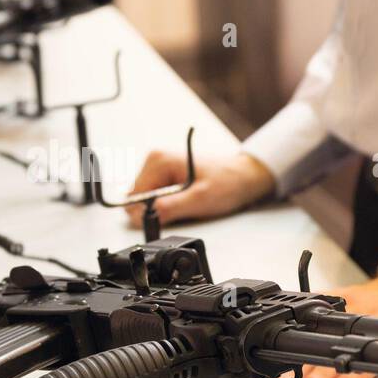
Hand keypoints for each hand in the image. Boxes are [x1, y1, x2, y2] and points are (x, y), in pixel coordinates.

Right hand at [124, 151, 274, 227]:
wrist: (244, 176)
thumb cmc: (228, 182)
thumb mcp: (199, 200)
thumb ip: (169, 209)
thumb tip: (143, 217)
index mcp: (158, 160)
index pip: (133, 197)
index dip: (147, 213)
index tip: (167, 217)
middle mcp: (155, 160)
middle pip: (138, 199)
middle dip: (156, 210)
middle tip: (181, 209)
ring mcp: (159, 168)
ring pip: (146, 200)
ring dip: (163, 208)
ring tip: (186, 204)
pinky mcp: (165, 176)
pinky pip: (156, 198)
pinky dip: (168, 205)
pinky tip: (184, 201)